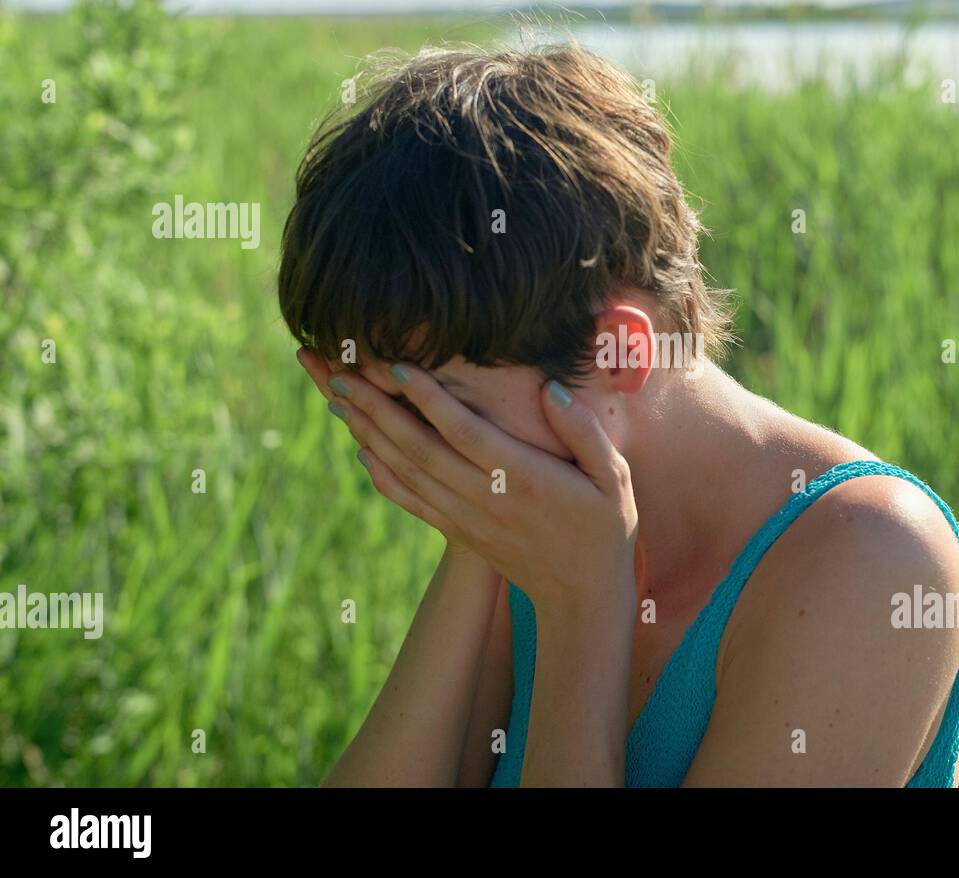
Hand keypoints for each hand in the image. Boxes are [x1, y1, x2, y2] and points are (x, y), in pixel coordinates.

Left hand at [299, 349, 638, 620]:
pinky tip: (362, 451)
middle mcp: (486, 499)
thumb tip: (549, 389)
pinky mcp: (458, 533)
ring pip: (408, 472)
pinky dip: (382, 476)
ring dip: (369, 434)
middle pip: (421, 448)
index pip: (465, 433)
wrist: (583, 597)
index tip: (396, 368)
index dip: (429, 400)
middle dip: (378, 409)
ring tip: (339, 400)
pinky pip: (411, 502)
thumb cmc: (605, 527)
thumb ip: (582, 431)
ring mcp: (467, 519)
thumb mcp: (613, 477)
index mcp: (524, 479)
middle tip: (342, 374)